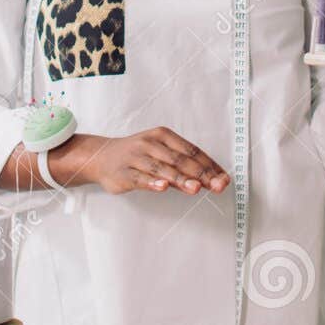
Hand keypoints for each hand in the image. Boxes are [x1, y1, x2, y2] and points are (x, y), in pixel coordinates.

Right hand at [64, 129, 229, 195]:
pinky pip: (141, 178)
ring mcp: (137, 157)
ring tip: (196, 188)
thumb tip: (208, 181)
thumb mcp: (160, 155)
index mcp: (163, 136)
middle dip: (201, 174)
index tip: (223, 179)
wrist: (101, 156)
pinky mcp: (124, 172)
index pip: (192, 151)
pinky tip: (162, 187)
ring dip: (181, 179)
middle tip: (216, 185)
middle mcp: (151, 143)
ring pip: (163, 168)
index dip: (210, 165)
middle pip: (180, 159)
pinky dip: (152, 182)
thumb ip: (182, 169)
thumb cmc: (136, 156)